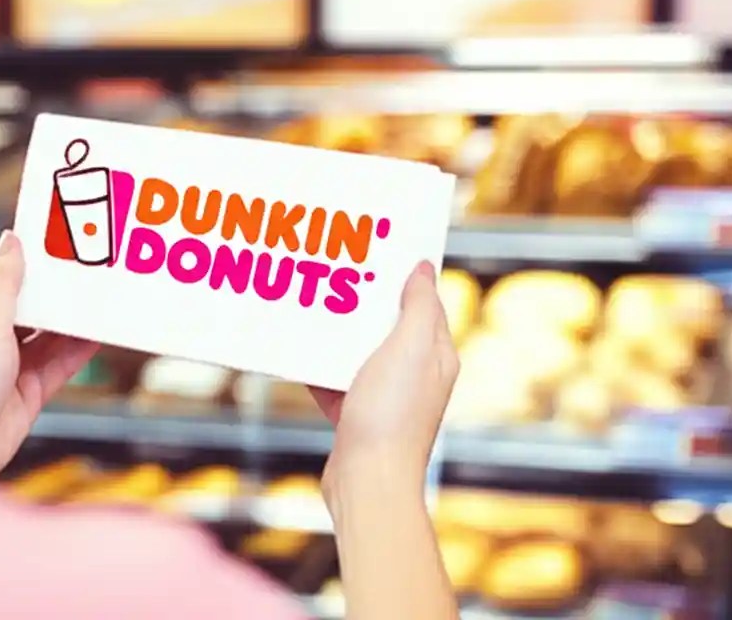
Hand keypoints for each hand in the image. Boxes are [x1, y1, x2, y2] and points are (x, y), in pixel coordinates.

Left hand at [0, 231, 98, 485]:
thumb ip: (4, 283)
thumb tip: (11, 239)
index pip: (6, 279)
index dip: (35, 263)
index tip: (64, 243)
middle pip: (32, 307)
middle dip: (59, 292)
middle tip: (93, 270)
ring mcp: (9, 367)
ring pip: (49, 336)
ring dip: (73, 321)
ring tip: (103, 299)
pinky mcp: (27, 393)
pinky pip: (59, 365)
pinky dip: (78, 350)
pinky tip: (98, 334)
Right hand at [310, 261, 459, 505]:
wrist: (367, 482)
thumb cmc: (392, 416)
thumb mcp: (409, 350)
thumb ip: (419, 307)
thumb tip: (424, 268)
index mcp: (434, 354)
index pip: (424, 302)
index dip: (404, 274)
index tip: (376, 248)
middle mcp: (414, 374)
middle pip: (387, 325)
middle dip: (363, 300)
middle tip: (334, 270)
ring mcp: (384, 397)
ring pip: (358, 352)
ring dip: (337, 332)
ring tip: (312, 303)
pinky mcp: (355, 416)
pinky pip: (334, 381)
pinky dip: (317, 367)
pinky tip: (297, 350)